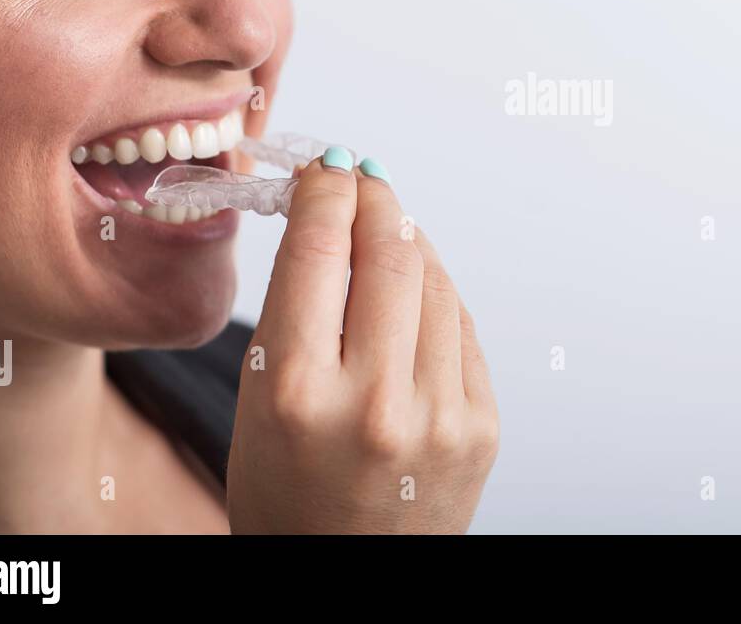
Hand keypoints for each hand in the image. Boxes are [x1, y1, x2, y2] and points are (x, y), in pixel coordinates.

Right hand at [226, 155, 498, 532]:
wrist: (344, 572)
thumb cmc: (288, 485)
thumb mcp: (258, 395)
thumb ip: (296, 303)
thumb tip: (336, 210)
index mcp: (296, 393)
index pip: (320, 251)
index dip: (328, 191)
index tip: (329, 168)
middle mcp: (374, 403)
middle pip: (390, 253)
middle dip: (376, 201)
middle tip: (363, 179)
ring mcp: (439, 416)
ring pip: (434, 281)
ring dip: (408, 243)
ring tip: (384, 235)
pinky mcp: (482, 426)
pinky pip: (460, 326)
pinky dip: (435, 296)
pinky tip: (414, 294)